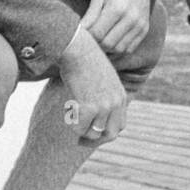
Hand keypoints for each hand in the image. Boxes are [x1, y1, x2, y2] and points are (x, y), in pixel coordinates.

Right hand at [60, 28, 126, 145]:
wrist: (78, 49)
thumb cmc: (84, 61)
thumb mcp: (101, 79)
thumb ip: (102, 95)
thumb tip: (91, 113)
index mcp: (121, 96)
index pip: (120, 125)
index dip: (105, 132)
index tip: (91, 131)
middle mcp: (116, 103)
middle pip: (110, 135)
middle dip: (94, 140)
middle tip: (79, 139)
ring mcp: (104, 106)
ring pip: (93, 134)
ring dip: (80, 129)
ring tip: (72, 113)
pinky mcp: (90, 107)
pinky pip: (79, 129)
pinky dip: (71, 123)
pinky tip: (68, 107)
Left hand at [82, 0, 151, 55]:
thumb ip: (89, 17)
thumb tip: (78, 34)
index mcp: (117, 8)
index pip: (97, 34)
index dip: (87, 38)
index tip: (81, 36)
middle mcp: (131, 19)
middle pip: (108, 44)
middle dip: (96, 45)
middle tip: (89, 41)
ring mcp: (139, 26)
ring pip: (119, 50)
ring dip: (107, 50)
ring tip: (99, 42)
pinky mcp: (144, 30)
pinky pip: (129, 49)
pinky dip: (118, 51)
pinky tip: (111, 43)